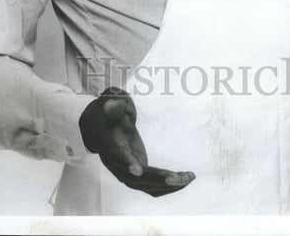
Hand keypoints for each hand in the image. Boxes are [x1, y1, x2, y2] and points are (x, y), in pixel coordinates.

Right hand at [79, 86, 194, 195]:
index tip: (138, 170)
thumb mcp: (111, 102)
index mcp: (110, 144)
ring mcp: (126, 173)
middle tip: (176, 177)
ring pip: (147, 187)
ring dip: (168, 185)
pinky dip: (170, 186)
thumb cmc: (109, 112)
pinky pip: (153, 187)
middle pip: (135, 178)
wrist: (100, 128)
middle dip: (156, 179)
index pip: (116, 155)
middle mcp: (116, 164)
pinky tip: (186, 178)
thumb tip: (111, 104)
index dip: (126, 162)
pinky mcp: (137, 176)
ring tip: (189, 177)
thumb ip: (114, 104)